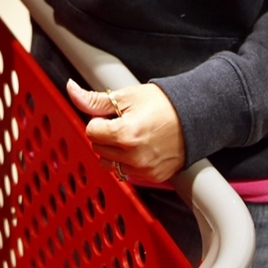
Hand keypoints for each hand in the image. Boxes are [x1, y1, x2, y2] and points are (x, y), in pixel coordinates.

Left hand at [67, 80, 186, 186]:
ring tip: (132, 136)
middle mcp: (134, 156)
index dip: (100, 121)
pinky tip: (141, 147)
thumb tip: (71, 90)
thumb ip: (94, 100)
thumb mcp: (126, 96)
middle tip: (125, 123)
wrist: (195, 117)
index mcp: (125, 134)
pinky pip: (126, 173)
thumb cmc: (163, 104)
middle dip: (106, 136)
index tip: (115, 116)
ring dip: (113, 151)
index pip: (91, 131)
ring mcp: (144, 169)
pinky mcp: (152, 177)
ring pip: (109, 164)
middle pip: (98, 148)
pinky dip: (128, 162)